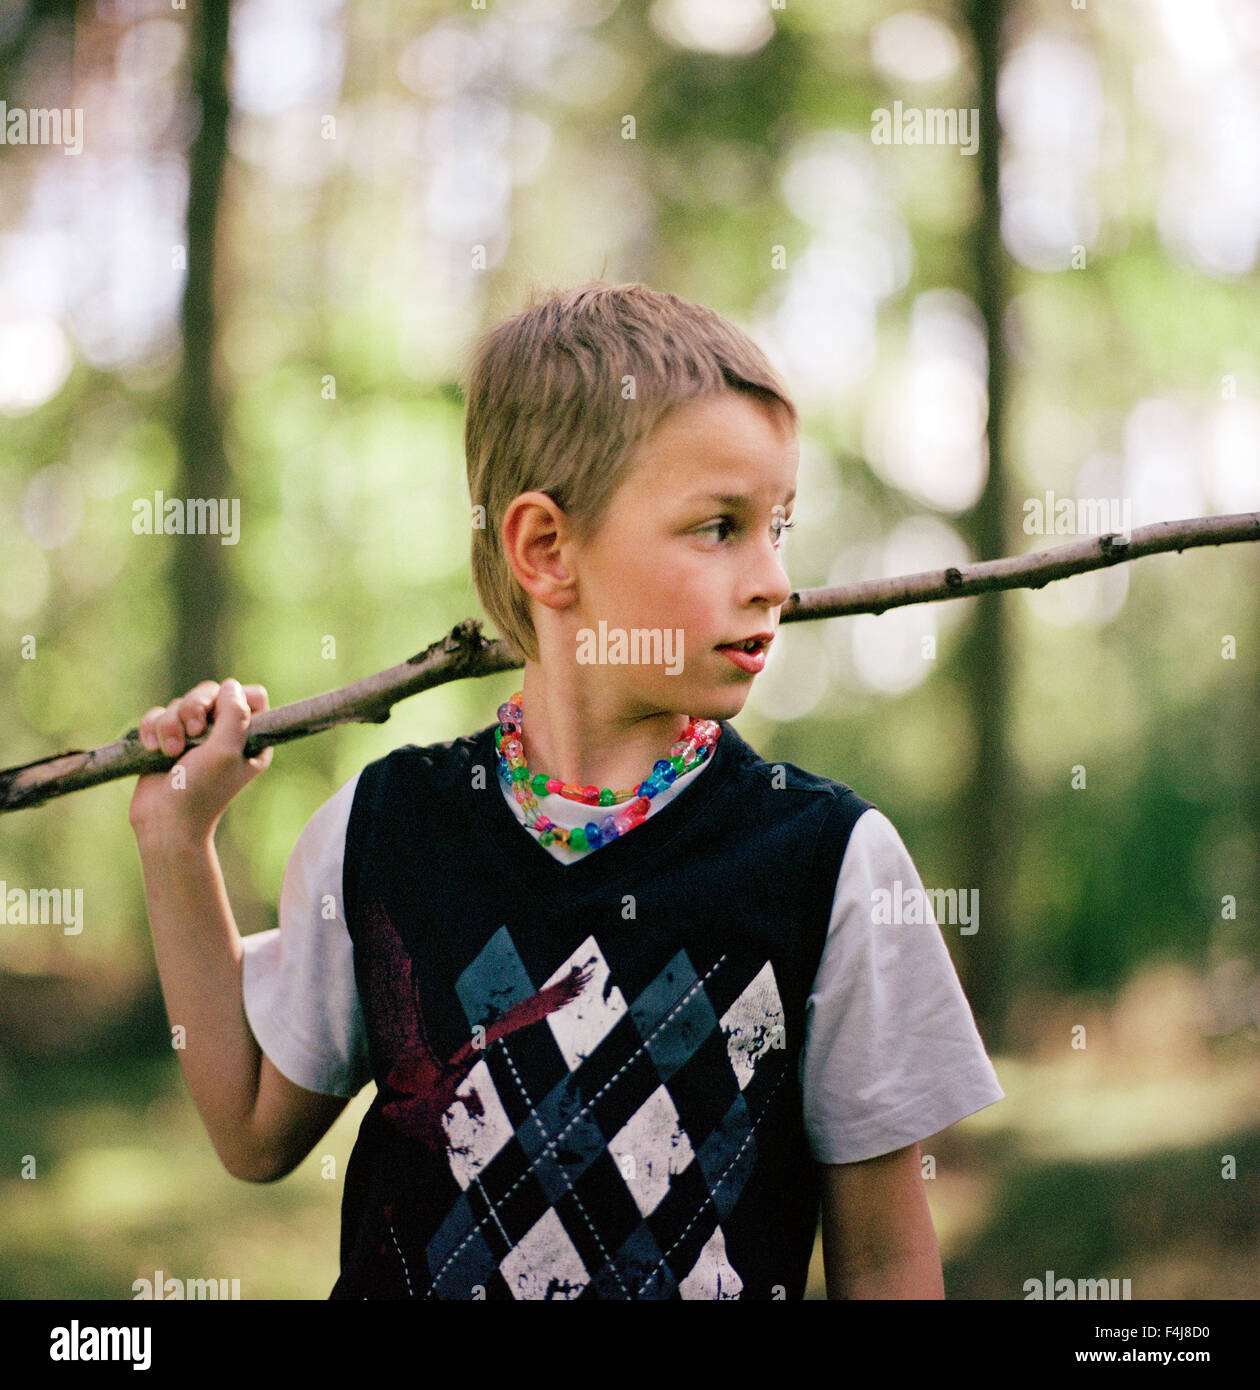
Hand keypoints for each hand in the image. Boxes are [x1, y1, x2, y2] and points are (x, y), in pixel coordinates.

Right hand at [128, 679, 272, 839]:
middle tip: (193, 732)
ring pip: (180, 703)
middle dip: (195, 707)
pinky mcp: (166, 741)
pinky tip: (152, 749)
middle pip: (211, 692)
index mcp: (250, 738)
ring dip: (170, 724)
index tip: (220, 715)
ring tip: (170, 752)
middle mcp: (224, 734)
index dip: (233, 697)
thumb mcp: (226, 751)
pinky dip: (151, 729)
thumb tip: (231, 685)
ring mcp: (194, 737)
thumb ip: (234, 714)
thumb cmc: (201, 791)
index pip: (251, 697)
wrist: (165, 822)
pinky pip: (156, 715)